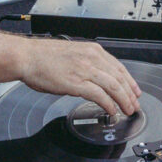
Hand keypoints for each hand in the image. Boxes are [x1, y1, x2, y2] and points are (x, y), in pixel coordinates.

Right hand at [17, 39, 140, 116]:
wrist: (27, 57)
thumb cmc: (43, 57)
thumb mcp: (72, 53)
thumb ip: (87, 63)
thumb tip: (97, 77)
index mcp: (92, 50)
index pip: (119, 67)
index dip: (130, 81)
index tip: (134, 91)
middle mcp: (92, 58)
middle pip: (120, 78)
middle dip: (130, 94)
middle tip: (134, 105)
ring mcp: (85, 70)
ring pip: (114, 87)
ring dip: (124, 101)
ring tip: (127, 110)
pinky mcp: (77, 83)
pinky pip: (100, 96)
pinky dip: (109, 105)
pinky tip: (112, 111)